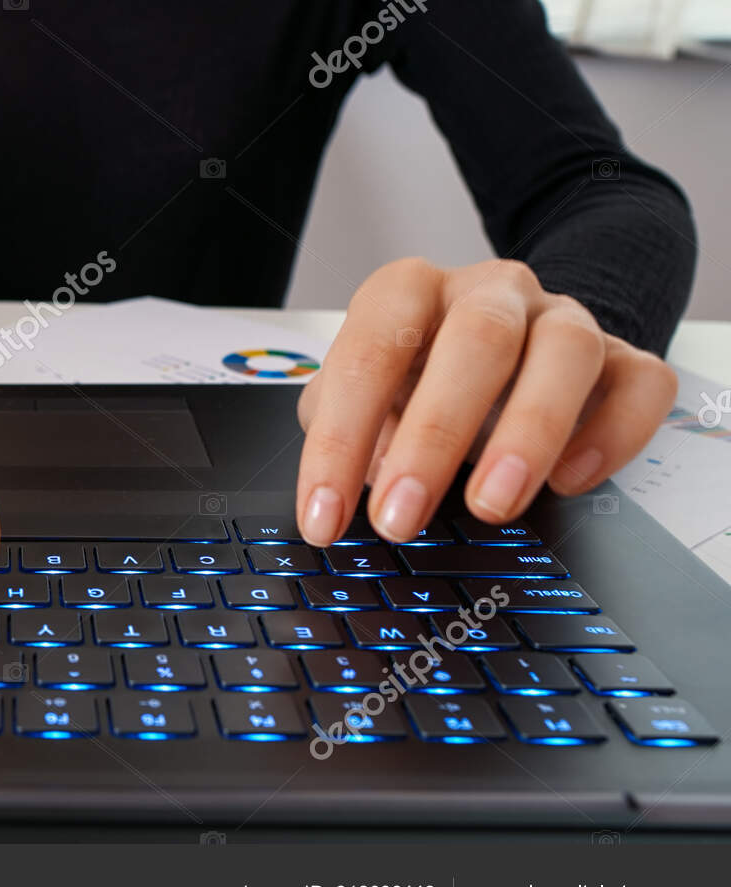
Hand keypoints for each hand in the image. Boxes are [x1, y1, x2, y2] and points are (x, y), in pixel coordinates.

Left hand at [295, 258, 675, 545]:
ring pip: (566, 350)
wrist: (507, 339)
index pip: (369, 353)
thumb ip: (347, 426)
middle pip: (476, 340)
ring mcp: (562, 316)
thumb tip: (354, 480)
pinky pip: (638, 383)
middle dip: (433, 437)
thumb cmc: (417, 371)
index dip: (340, 439)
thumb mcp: (365, 394)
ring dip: (528, 433)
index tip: (325, 516)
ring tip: (491, 506)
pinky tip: (571, 480)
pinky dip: (611, 434)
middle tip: (400, 518)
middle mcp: (488, 292)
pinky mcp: (623, 355)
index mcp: (408, 291)